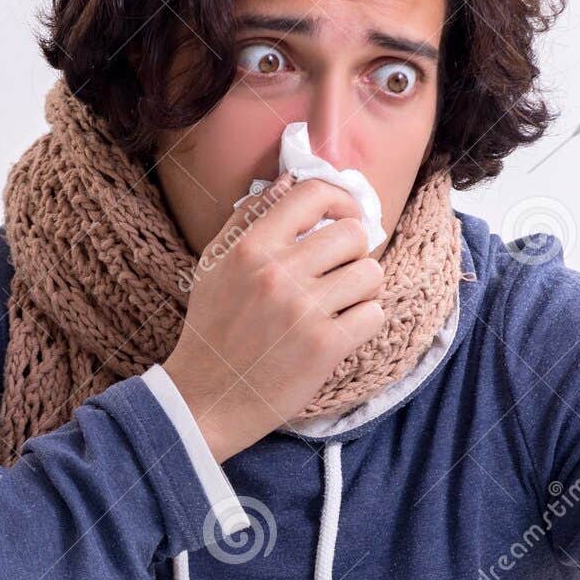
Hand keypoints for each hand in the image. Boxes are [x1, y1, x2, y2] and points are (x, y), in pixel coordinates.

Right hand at [163, 174, 385, 460]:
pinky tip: (343, 330)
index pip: (314, 193)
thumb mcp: (215, 265)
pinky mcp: (325, 347)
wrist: (206, 399)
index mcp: (251, 247)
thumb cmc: (212, 330)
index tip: (344, 219)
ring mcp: (304, 310)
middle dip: (356, 251)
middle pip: (354, 233)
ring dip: (364, 289)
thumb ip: (249, 219)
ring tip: (342, 303)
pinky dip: (365, 322)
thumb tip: (289, 180)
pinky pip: (374, 314)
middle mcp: (278, 272)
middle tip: (343, 271)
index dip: (341, 201)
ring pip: (371, 273)